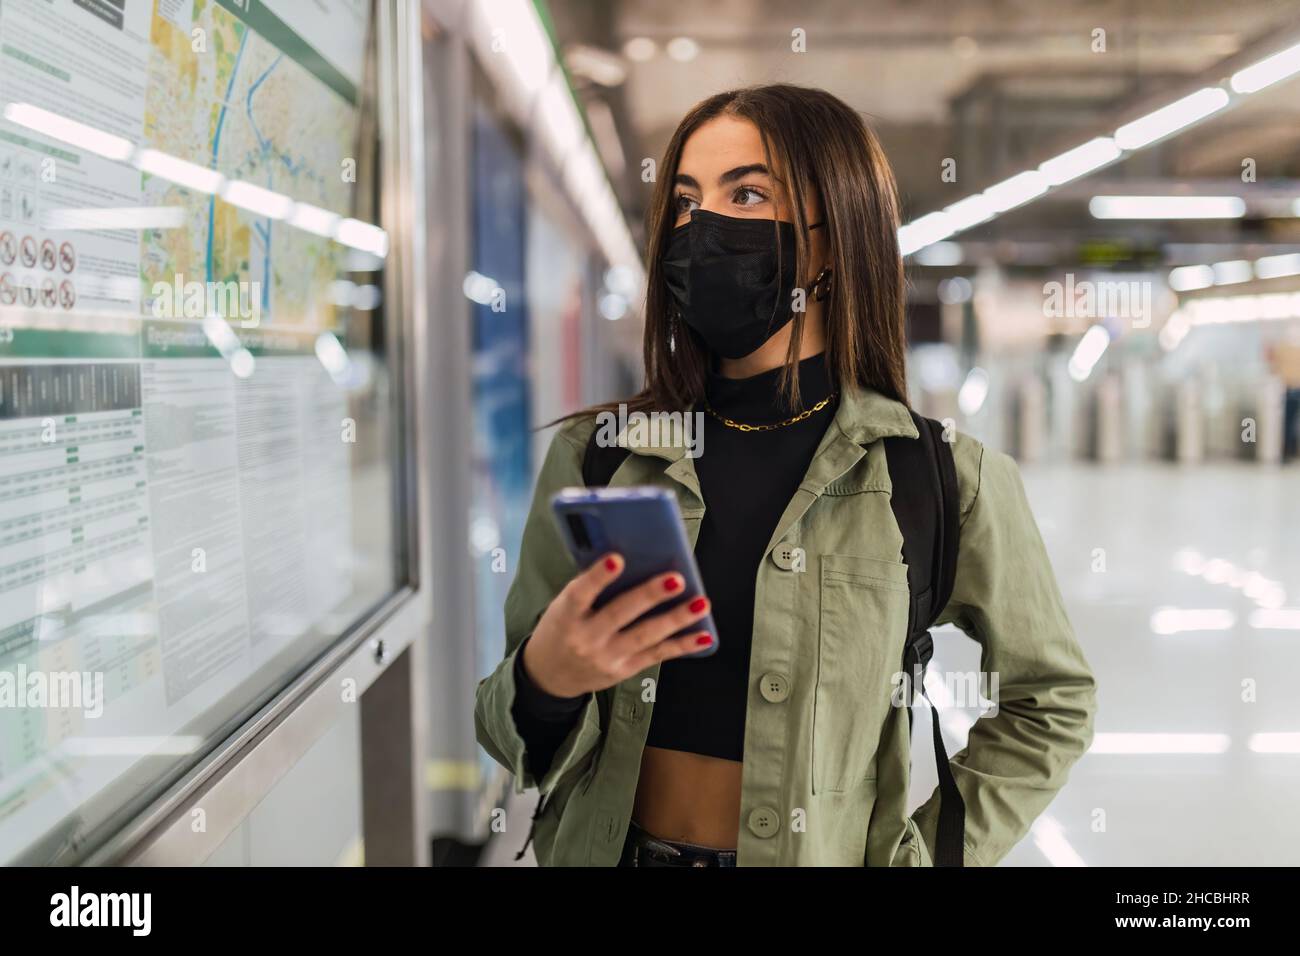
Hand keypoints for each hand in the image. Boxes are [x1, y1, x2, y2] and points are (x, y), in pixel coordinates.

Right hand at [520, 553, 712, 698]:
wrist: (549, 675)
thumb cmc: (560, 629)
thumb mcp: (562, 607)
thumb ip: (589, 589)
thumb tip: (630, 561)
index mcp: (565, 616)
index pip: (580, 594)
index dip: (598, 577)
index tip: (617, 558)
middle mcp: (586, 639)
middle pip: (620, 614)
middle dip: (650, 596)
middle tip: (676, 580)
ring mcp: (607, 657)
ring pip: (646, 636)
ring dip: (676, 619)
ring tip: (700, 604)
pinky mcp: (623, 670)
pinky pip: (657, 655)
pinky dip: (682, 646)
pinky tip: (703, 636)